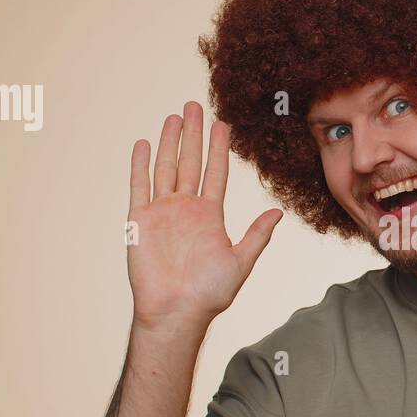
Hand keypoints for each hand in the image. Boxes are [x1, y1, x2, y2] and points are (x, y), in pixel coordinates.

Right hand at [126, 101, 281, 330]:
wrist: (176, 311)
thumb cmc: (209, 293)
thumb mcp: (240, 261)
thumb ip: (256, 235)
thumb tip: (277, 214)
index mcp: (210, 215)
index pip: (215, 172)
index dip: (219, 148)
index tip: (222, 123)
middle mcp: (186, 209)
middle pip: (190, 162)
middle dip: (193, 134)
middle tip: (194, 105)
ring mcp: (162, 212)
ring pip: (165, 168)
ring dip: (169, 142)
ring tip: (173, 116)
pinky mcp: (140, 220)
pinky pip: (139, 186)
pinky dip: (140, 165)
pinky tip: (142, 143)